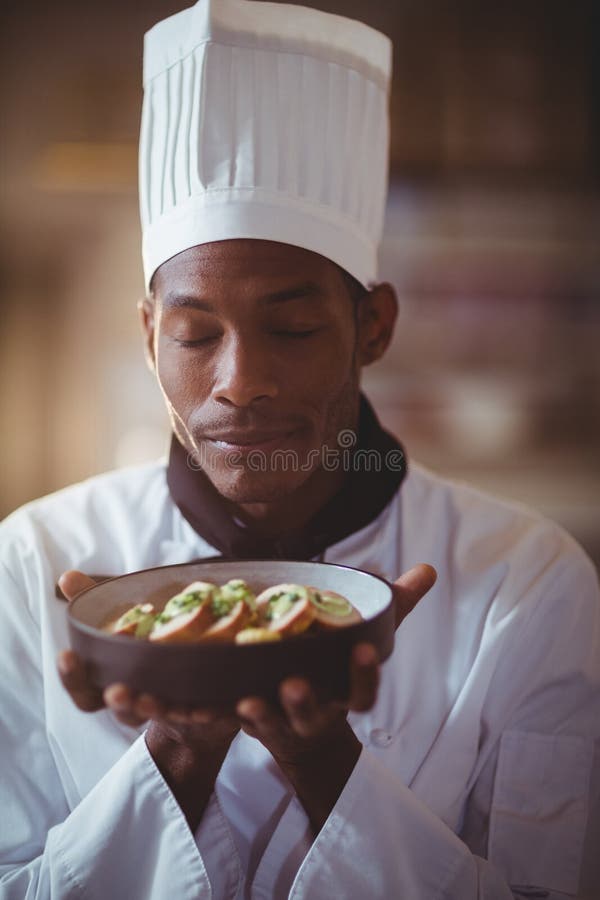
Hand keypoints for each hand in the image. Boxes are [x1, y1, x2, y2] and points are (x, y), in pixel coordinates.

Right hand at [56, 569, 237, 731]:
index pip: (84, 692)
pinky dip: (208, 711)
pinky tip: (213, 704)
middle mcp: (140, 702)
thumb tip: (67, 577)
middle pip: (123, 710)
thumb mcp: (123, 622)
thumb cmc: (147, 647)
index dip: (71, 676)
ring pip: (160, 714)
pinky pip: (207, 715)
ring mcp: (171, 709)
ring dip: (155, 709)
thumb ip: (94, 604)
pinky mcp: (205, 710)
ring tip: (153, 699)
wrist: (197, 683)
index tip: (66, 654)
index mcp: (114, 685)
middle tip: (116, 690)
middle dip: (119, 701)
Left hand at [237, 563, 436, 832]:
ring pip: (272, 724)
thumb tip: (427, 570)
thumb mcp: (365, 638)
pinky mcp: (246, 724)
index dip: (365, 675)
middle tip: (295, 683)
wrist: (302, 730)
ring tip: (248, 700)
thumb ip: (392, 606)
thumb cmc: (335, 669)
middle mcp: (315, 713)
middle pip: (315, 714)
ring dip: (261, 714)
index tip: (362, 651)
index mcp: (344, 693)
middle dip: (305, 701)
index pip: (364, 692)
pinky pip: (229, 726)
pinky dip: (213, 717)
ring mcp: (280, 723)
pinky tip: (198, 704)